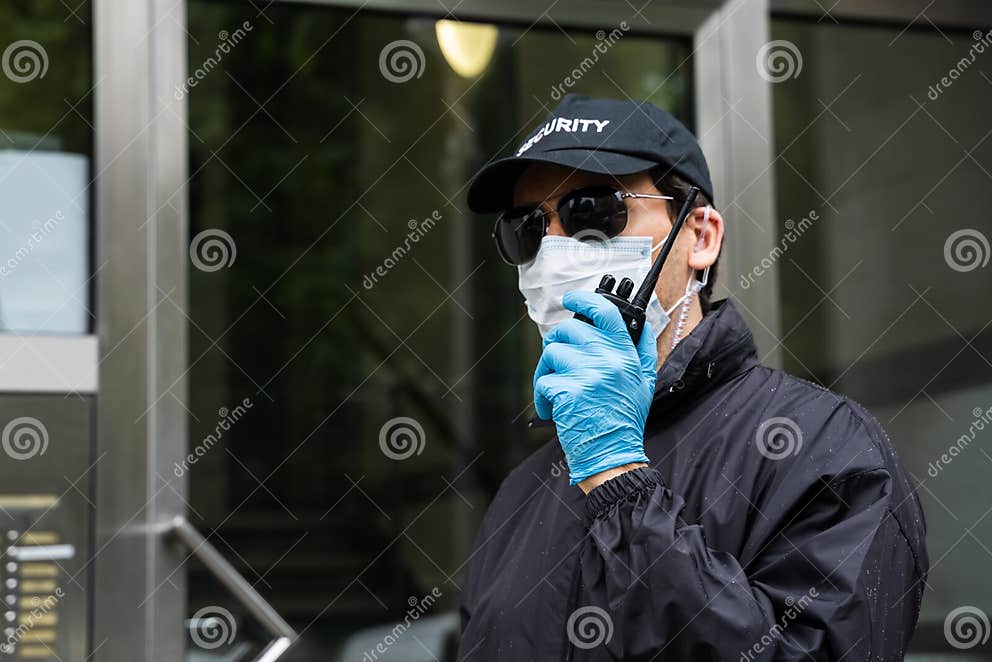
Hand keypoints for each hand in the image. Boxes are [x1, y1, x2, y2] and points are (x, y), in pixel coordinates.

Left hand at [534, 290, 657, 485]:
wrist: (614, 455)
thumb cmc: (624, 419)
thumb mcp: (644, 381)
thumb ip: (642, 349)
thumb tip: (641, 323)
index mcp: (625, 354)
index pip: (605, 313)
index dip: (584, 300)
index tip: (572, 299)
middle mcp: (608, 359)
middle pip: (569, 330)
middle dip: (558, 344)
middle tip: (560, 363)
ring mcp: (587, 375)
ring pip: (552, 354)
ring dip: (548, 372)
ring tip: (558, 390)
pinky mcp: (568, 392)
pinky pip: (543, 381)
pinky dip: (543, 397)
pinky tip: (555, 409)